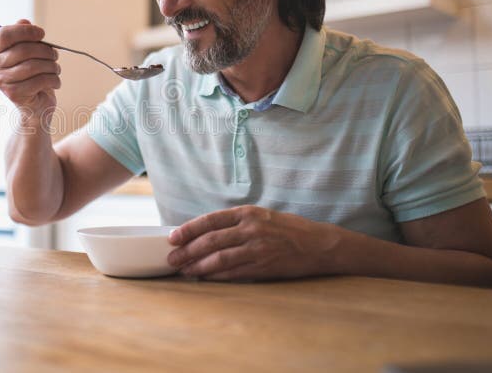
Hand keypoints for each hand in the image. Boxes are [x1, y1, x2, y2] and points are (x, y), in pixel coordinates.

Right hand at [0, 19, 60, 121]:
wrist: (35, 106)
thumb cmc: (33, 76)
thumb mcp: (30, 54)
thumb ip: (25, 37)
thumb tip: (24, 22)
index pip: (4, 34)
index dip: (25, 31)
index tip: (42, 34)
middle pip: (23, 50)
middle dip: (45, 51)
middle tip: (55, 55)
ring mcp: (2, 81)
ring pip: (33, 66)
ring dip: (51, 66)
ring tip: (56, 69)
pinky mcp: (13, 94)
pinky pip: (38, 81)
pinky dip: (53, 79)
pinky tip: (55, 81)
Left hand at [167, 205, 339, 280]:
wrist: (319, 244)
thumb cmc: (287, 229)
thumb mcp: (260, 216)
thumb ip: (235, 223)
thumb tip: (203, 233)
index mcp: (248, 213)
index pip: (210, 220)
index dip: (188, 229)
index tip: (172, 238)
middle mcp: (251, 229)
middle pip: (210, 240)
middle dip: (187, 250)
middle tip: (172, 259)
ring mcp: (258, 249)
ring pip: (219, 258)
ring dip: (198, 266)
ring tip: (183, 271)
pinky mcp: (264, 267)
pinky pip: (234, 273)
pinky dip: (216, 277)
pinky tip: (204, 278)